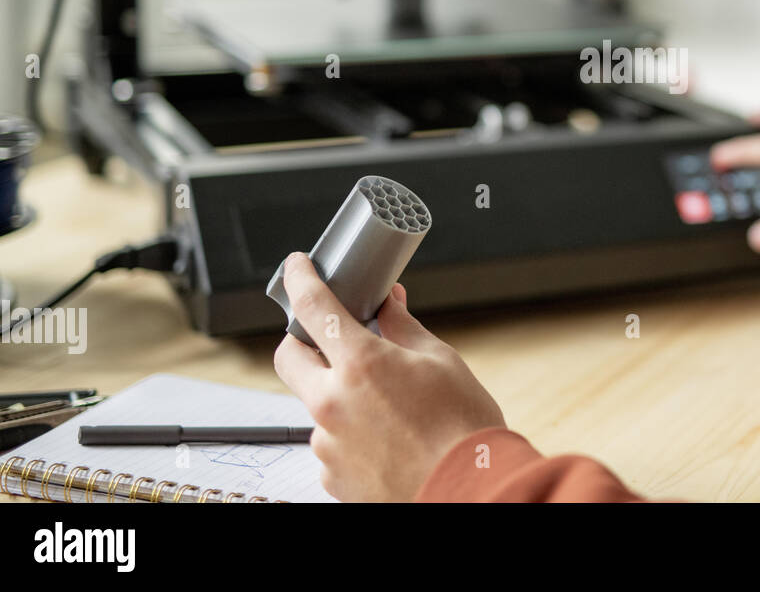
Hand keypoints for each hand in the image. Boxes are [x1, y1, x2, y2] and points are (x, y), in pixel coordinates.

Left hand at [273, 252, 504, 500]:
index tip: (297, 267)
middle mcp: (332, 403)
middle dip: (300, 341)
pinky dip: (351, 434)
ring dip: (339, 395)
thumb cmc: (463, 428)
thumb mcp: (441, 361)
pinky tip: (387, 439)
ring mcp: (328, 444)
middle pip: (288, 358)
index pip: (313, 306)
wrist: (470, 492)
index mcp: (360, 364)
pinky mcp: (332, 476)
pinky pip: (331, 442)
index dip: (300, 278)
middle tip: (326, 338)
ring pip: (317, 404)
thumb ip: (403, 328)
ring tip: (389, 409)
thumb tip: (387, 304)